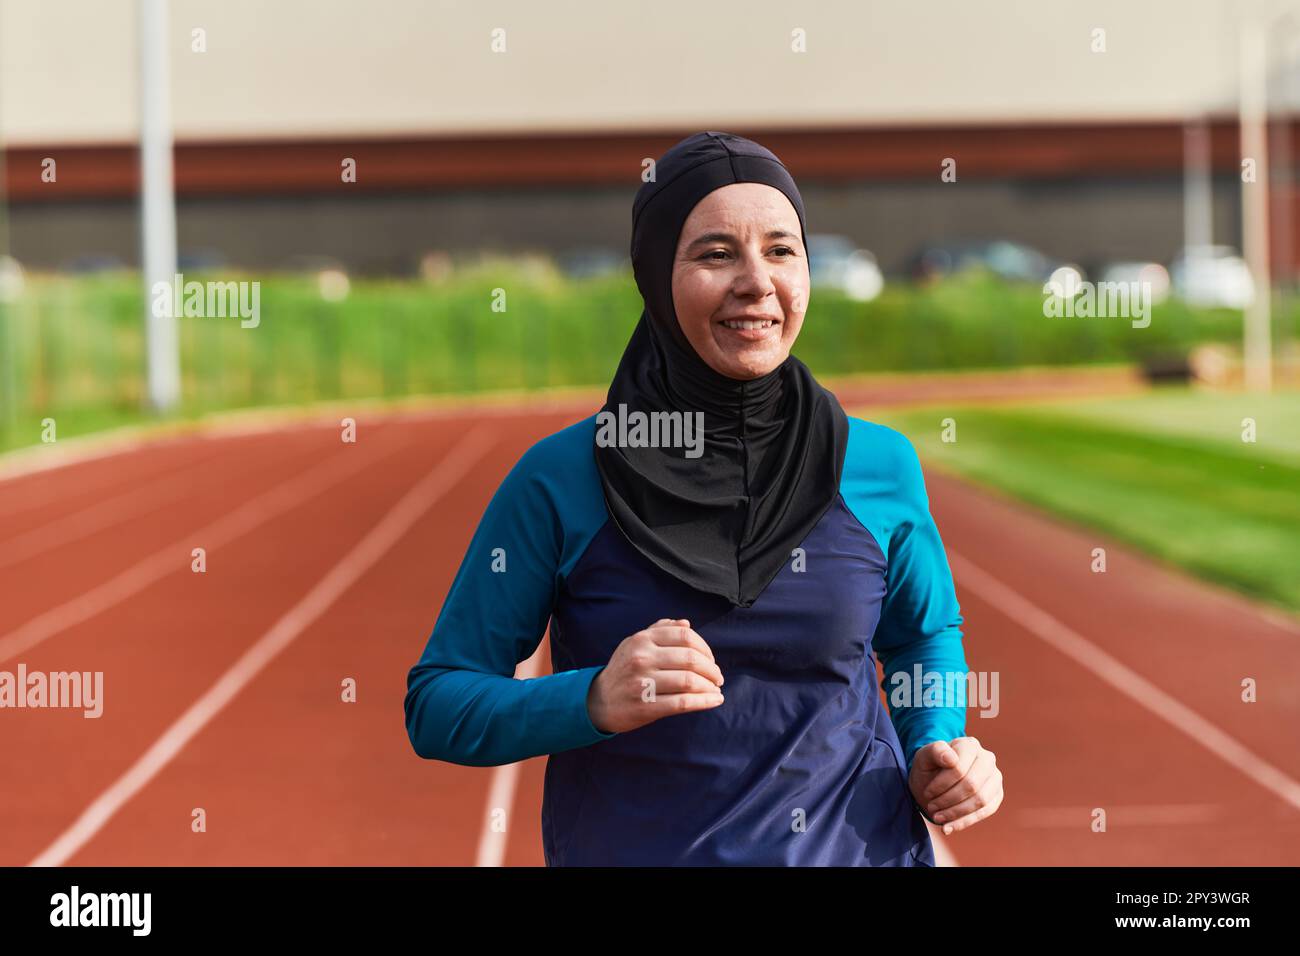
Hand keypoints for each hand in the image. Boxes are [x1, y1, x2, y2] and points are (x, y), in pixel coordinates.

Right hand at [587, 618, 724, 733]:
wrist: (599, 701)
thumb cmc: (624, 670)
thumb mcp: (635, 644)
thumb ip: (659, 630)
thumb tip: (686, 623)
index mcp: (642, 639)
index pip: (685, 636)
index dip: (705, 648)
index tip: (711, 659)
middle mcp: (642, 658)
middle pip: (690, 659)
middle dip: (711, 669)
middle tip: (718, 677)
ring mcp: (643, 683)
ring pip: (689, 681)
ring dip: (710, 686)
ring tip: (716, 689)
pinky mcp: (646, 706)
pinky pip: (683, 703)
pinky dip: (704, 701)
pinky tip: (714, 700)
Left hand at [908, 737, 1003, 834]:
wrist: (934, 781)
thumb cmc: (929, 767)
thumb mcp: (923, 757)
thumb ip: (934, 751)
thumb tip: (951, 758)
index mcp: (969, 745)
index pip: (959, 768)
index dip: (942, 784)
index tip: (927, 793)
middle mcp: (987, 758)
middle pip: (972, 785)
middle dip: (949, 800)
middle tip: (931, 808)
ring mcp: (995, 777)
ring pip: (980, 800)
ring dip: (956, 813)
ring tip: (938, 818)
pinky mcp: (997, 795)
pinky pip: (986, 812)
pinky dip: (965, 822)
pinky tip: (948, 828)